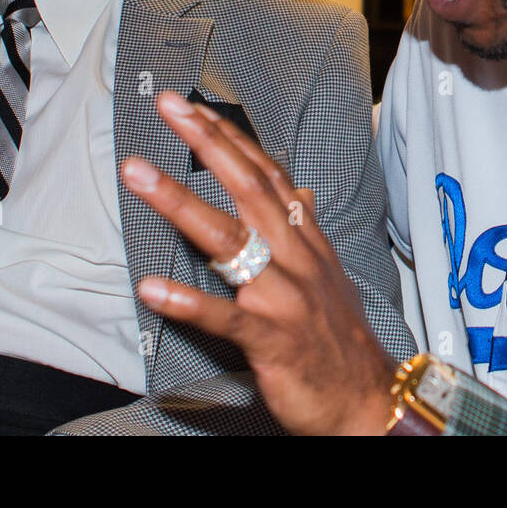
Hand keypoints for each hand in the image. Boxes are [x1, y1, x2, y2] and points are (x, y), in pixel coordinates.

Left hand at [121, 91, 400, 434]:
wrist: (368, 400)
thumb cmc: (339, 337)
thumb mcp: (328, 274)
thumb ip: (307, 229)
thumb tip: (304, 192)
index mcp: (305, 240)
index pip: (265, 174)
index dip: (230, 138)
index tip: (193, 107)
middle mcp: (295, 258)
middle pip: (247, 188)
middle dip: (205, 144)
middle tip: (168, 108)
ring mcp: (284, 297)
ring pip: (229, 240)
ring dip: (179, 204)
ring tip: (138, 175)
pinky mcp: (272, 340)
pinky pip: (226, 317)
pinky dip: (188, 302)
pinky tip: (152, 287)